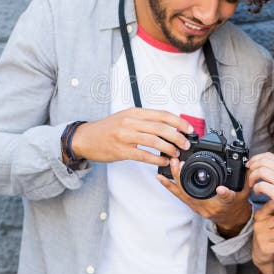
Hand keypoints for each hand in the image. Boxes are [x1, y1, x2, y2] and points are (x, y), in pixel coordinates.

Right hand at [71, 108, 193, 165]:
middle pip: (161, 128)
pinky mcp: (121, 151)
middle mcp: (130, 122)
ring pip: (154, 141)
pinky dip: (156, 159)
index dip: (178, 122)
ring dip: (168, 148)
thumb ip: (145, 120)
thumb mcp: (126, 117)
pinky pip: (143, 155)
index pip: (162, 114)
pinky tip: (162, 161)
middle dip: (177, 137)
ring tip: (176, 153)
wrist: (85, 138)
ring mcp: (125, 136)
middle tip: (185, 144)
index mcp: (134, 112)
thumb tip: (167, 126)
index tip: (188, 129)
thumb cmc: (107, 129)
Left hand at [156, 158, 252, 236]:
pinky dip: (169, 185)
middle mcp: (210, 206)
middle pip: (196, 193)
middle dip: (186, 177)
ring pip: (184, 193)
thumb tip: (248, 163)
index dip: (225, 194)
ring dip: (175, 178)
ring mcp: (199, 207)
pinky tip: (160, 177)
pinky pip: (179, 195)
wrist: (231, 219)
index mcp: (227, 203)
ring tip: (171, 165)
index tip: (222, 189)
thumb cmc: (237, 204)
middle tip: (181, 163)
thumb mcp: (245, 192)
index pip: (227, 198)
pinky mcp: (192, 204)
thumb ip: (245, 178)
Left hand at [246, 152, 273, 230]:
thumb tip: (262, 167)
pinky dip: (256, 188)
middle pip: (264, 161)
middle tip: (249, 174)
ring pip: (261, 171)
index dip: (256, 158)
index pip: (269, 155)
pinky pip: (261, 185)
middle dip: (252, 166)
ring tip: (253, 185)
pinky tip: (258, 193)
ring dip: (252, 177)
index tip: (250, 165)